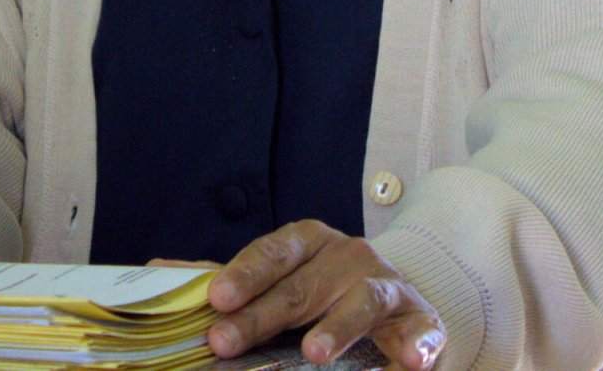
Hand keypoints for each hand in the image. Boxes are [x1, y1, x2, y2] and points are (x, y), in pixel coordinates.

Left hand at [202, 220, 444, 368]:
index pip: (275, 252)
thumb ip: (246, 290)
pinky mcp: (421, 319)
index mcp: (313, 244)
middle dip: (263, 316)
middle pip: (303, 287)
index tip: (217, 299)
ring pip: (363, 301)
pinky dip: (416, 344)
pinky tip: (409, 361)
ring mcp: (388, 286)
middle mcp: (350, 257)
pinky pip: (420, 330)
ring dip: (338, 327)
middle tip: (227, 341)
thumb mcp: (290, 285)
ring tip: (314, 352)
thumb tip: (181, 290)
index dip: (246, 274)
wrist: (398, 305)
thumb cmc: (330, 295)